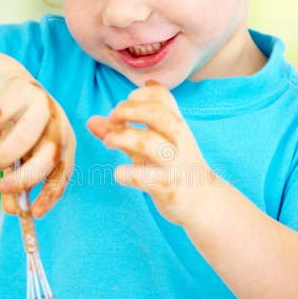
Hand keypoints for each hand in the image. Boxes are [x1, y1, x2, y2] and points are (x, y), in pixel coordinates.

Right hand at [0, 73, 74, 217]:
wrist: (8, 88)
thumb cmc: (18, 131)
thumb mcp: (22, 158)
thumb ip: (18, 181)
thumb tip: (11, 210)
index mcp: (65, 144)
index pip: (62, 174)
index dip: (50, 195)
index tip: (34, 213)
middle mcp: (58, 125)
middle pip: (48, 157)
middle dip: (25, 177)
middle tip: (2, 187)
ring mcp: (41, 106)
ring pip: (26, 134)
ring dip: (8, 153)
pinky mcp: (20, 90)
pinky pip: (2, 112)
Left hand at [88, 81, 217, 225]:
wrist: (206, 203)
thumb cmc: (174, 169)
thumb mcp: (151, 147)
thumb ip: (123, 133)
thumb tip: (92, 121)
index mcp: (177, 126)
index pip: (162, 96)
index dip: (140, 94)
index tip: (126, 103)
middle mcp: (178, 141)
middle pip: (157, 114)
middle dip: (129, 110)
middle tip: (113, 118)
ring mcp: (174, 164)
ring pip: (150, 143)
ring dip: (124, 137)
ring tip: (107, 141)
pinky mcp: (168, 187)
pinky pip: (146, 178)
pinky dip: (128, 173)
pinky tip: (119, 173)